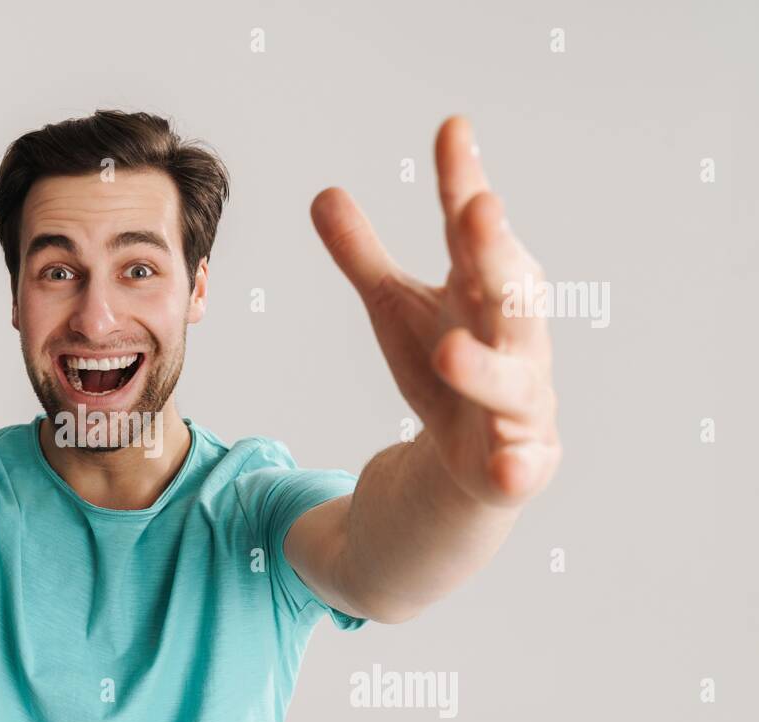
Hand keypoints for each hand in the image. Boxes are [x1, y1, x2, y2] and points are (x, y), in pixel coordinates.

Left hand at [310, 116, 560, 506]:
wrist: (474, 463)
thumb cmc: (445, 368)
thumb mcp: (395, 309)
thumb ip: (363, 257)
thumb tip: (323, 192)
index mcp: (487, 291)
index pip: (472, 232)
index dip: (463, 183)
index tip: (452, 129)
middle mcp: (515, 339)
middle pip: (511, 293)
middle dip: (496, 254)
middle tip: (476, 209)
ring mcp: (522, 402)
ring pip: (513, 382)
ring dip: (484, 368)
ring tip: (450, 351)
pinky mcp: (520, 463)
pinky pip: (524, 465)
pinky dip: (519, 465)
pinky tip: (508, 465)